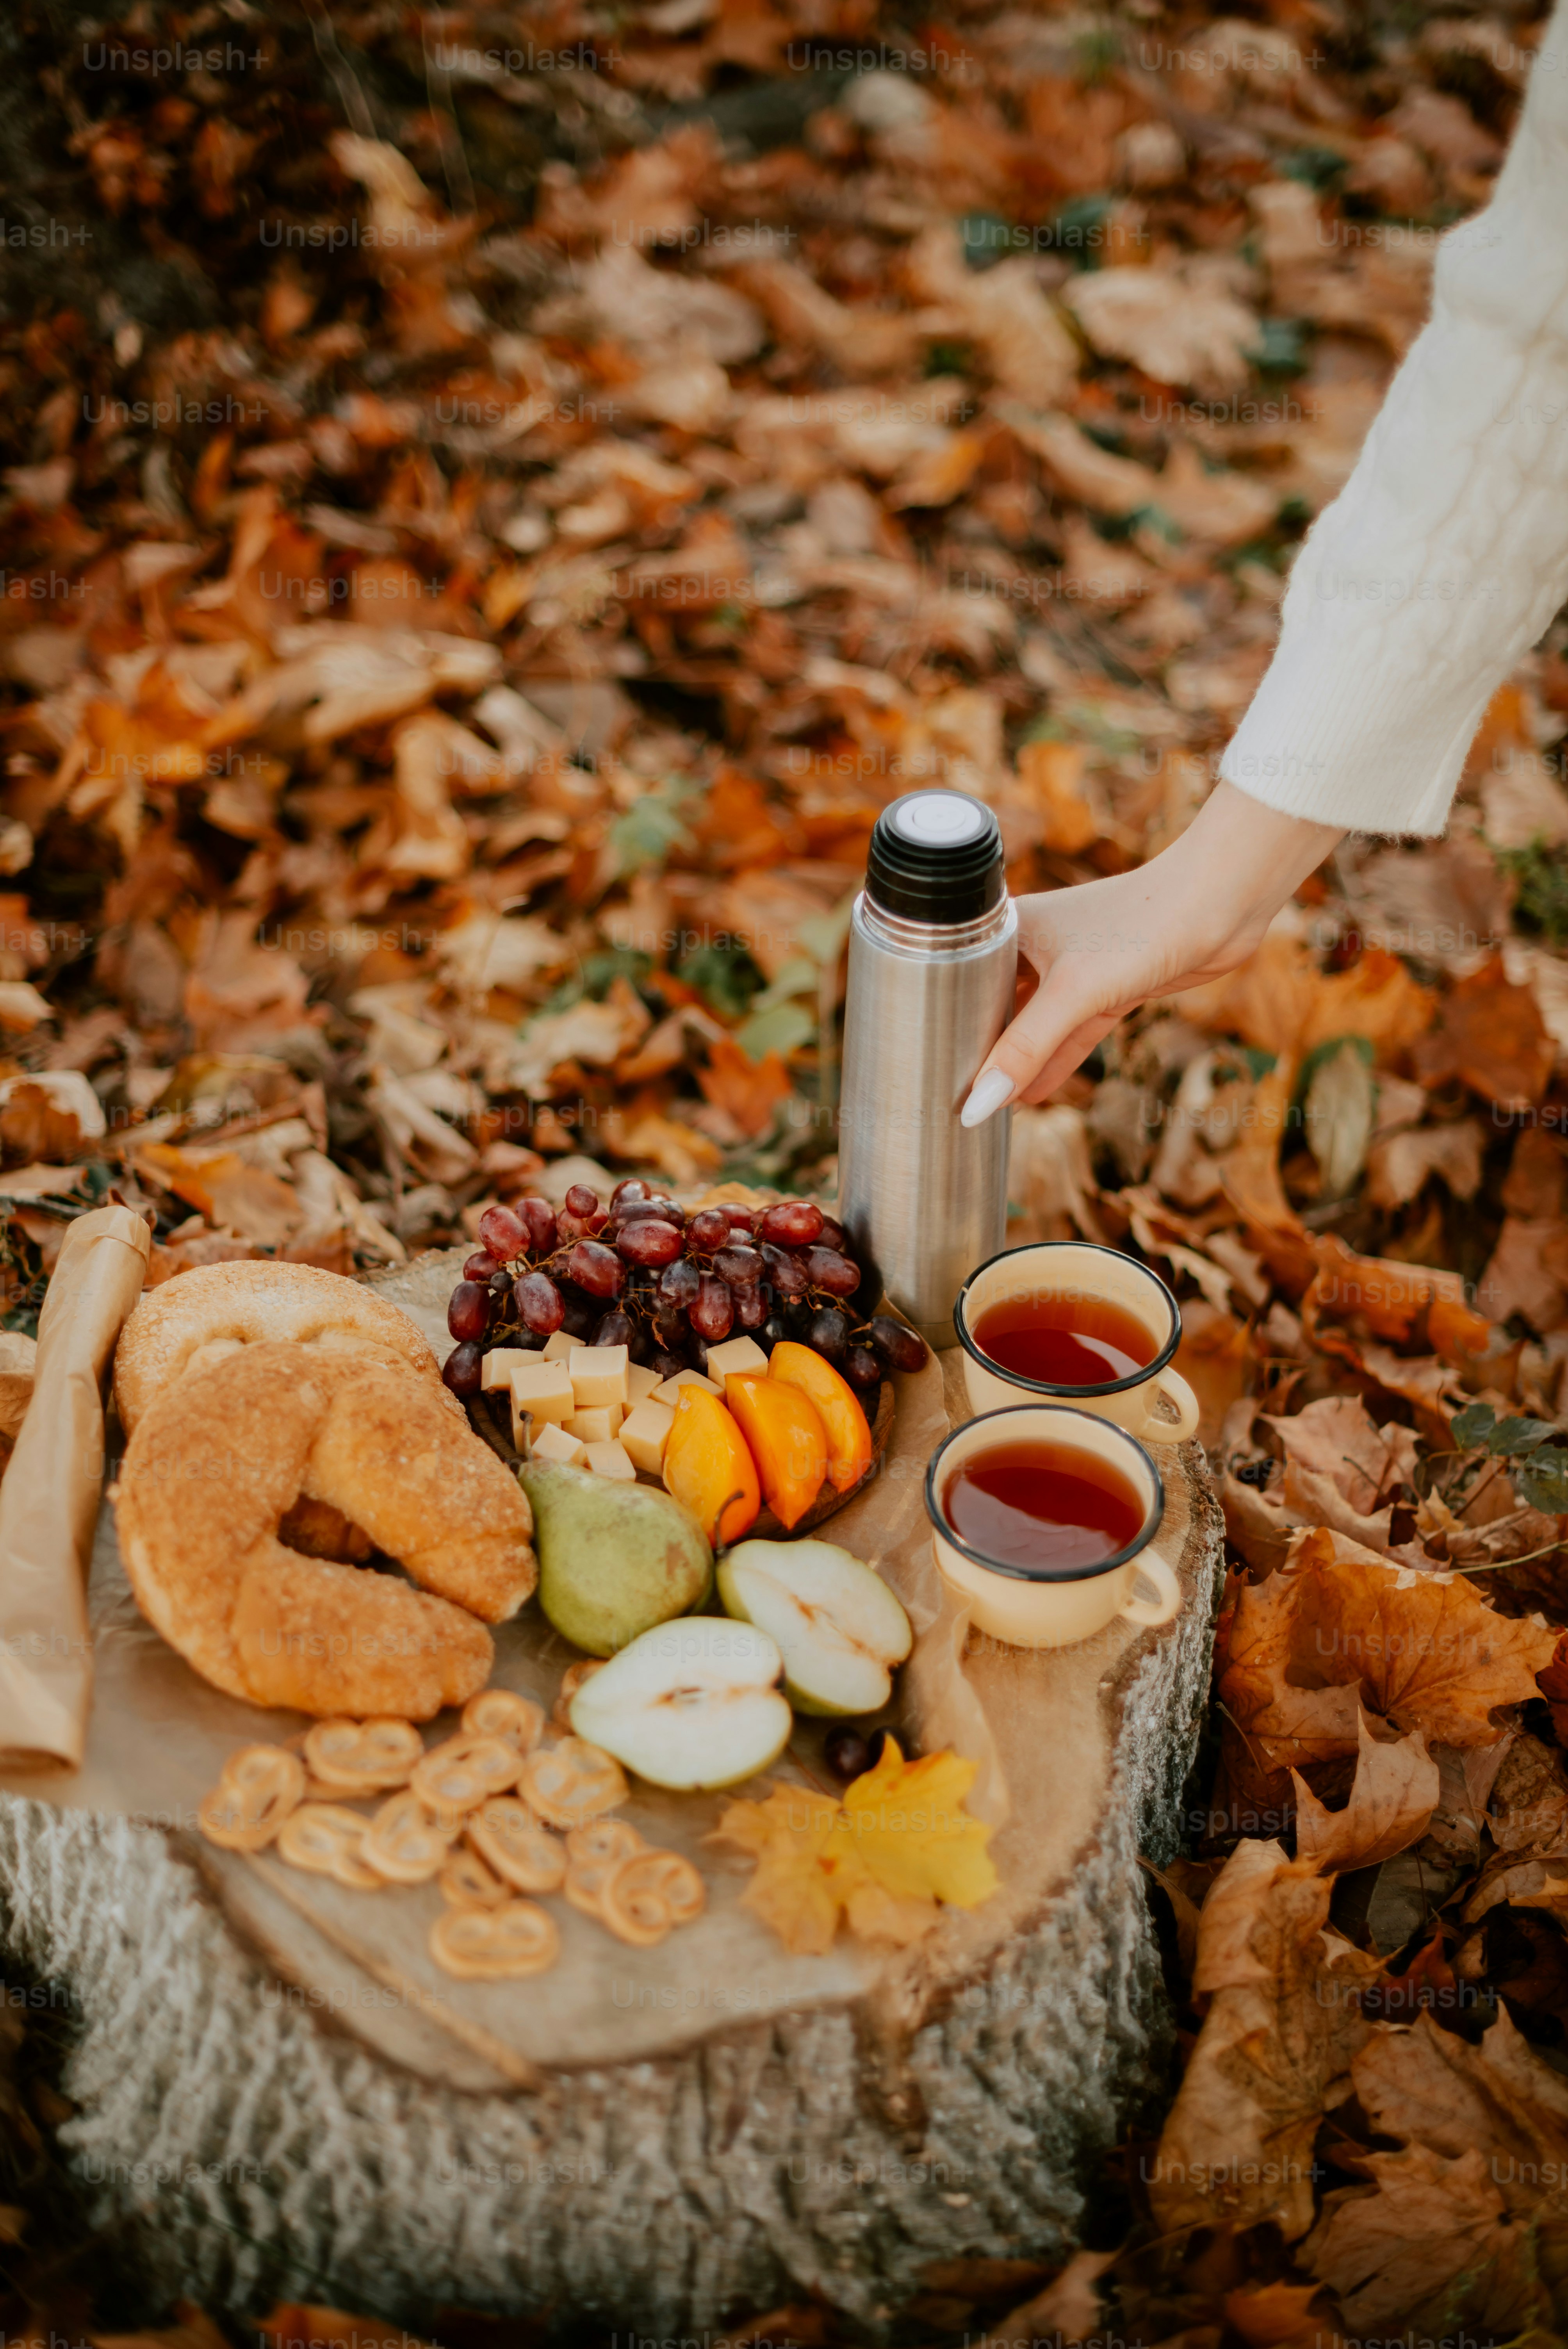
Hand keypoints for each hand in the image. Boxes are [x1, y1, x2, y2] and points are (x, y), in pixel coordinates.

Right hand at [959, 783, 1344, 1123]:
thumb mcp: (1075, 992)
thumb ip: (1027, 1048)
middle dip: (974, 1049)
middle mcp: (1034, 946)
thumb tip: (979, 1105)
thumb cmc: (1144, 924)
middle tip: (944, 1097)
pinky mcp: (1108, 989)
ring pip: (1033, 1025)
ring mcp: (1073, 969)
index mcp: (1009, 928)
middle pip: (992, 1006)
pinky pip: (1068, 1035)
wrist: (1221, 903)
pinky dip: (1052, 1063)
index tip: (917, 1066)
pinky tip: (1028, 1096)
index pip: (959, 980)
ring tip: (982, 1107)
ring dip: (1014, 1063)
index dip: (939, 1022)